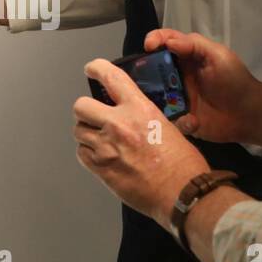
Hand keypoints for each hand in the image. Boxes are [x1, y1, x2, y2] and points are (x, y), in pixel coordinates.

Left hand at [73, 58, 208, 226]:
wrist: (182, 192)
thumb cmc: (183, 164)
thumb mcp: (170, 127)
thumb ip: (146, 117)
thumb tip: (139, 116)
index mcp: (139, 109)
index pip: (110, 77)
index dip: (96, 68)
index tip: (91, 69)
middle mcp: (119, 124)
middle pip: (81, 106)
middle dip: (85, 110)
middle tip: (94, 115)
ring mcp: (107, 147)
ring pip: (78, 130)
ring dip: (87, 132)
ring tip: (101, 139)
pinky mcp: (101, 168)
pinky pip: (82, 153)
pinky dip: (87, 153)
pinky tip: (101, 156)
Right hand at [143, 29, 257, 142]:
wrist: (249, 114)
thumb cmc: (234, 81)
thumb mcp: (218, 56)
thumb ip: (194, 45)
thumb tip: (168, 42)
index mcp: (187, 57)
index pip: (165, 42)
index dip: (154, 40)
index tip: (148, 47)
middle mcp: (178, 75)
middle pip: (152, 69)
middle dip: (144, 73)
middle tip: (141, 79)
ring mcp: (177, 97)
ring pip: (154, 95)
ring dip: (155, 99)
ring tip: (162, 103)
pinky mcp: (180, 118)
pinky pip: (168, 119)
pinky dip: (178, 120)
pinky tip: (193, 120)